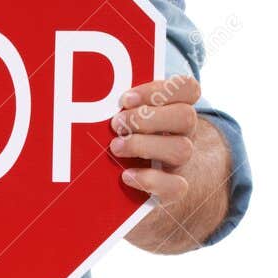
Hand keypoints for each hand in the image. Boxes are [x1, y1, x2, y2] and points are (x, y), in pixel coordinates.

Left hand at [110, 75, 200, 206]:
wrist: (145, 182)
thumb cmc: (126, 139)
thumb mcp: (127, 117)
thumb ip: (122, 106)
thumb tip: (90, 92)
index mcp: (176, 109)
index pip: (187, 89)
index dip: (159, 90)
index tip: (125, 99)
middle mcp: (184, 134)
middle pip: (186, 117)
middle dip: (147, 117)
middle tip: (116, 124)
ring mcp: (182, 162)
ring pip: (182, 149)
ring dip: (144, 145)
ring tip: (115, 147)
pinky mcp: (174, 189)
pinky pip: (176, 187)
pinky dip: (150, 180)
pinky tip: (126, 175)